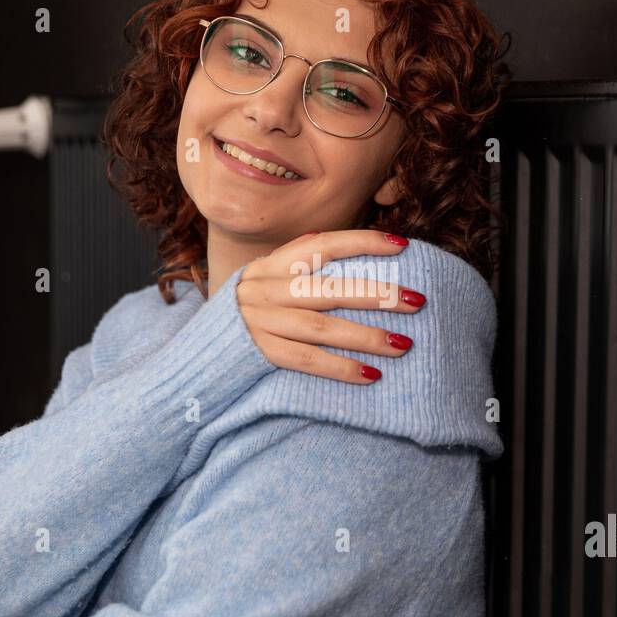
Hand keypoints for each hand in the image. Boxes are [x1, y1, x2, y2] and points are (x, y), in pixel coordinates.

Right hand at [236, 230, 426, 383]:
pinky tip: (371, 374)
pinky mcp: (259, 354)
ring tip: (404, 344)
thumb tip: (332, 241)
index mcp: (272, 264)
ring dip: (367, 337)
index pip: (324, 245)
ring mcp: (260, 323)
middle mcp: (264, 289)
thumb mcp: (266, 279)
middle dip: (377, 294)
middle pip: (329, 290)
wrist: (200, 352)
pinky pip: (306, 361)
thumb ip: (296, 261)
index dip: (363, 242)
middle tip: (417, 301)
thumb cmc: (247, 311)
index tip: (402, 246)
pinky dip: (340, 369)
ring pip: (321, 328)